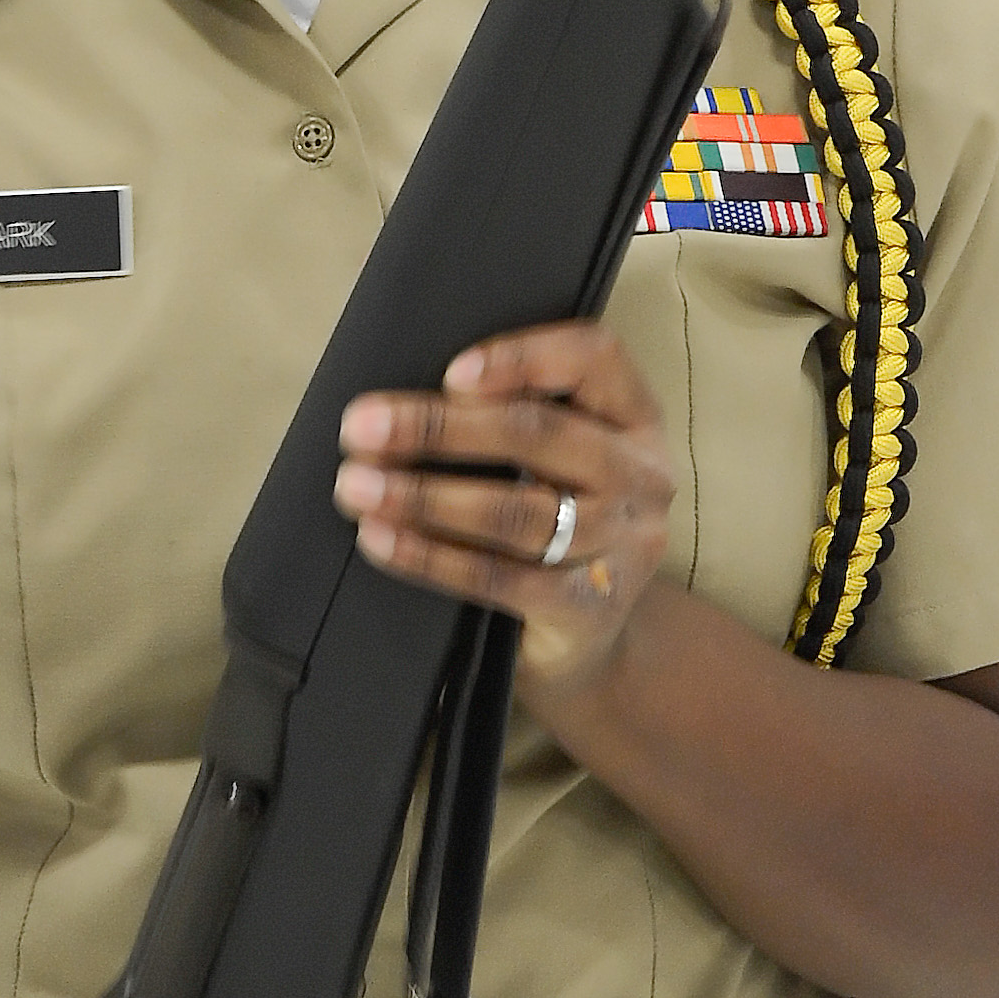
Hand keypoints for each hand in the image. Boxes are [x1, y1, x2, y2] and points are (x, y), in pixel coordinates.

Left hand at [333, 321, 671, 692]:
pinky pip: (501, 578)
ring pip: (517, 511)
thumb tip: (396, 404)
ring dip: (424, 497)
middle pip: (540, 433)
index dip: (523, 357)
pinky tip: (381, 540)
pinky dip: (432, 557)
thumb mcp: (552, 458)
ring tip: (356, 487)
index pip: (594, 357)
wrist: (588, 640)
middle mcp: (642, 475)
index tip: (448, 373)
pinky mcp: (589, 609)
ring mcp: (624, 546)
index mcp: (634, 416)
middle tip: (360, 429)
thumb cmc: (550, 518)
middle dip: (438, 428)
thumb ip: (505, 416)